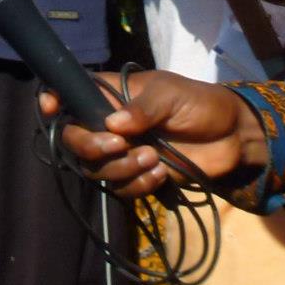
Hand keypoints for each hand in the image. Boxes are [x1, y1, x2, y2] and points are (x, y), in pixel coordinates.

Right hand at [39, 69, 269, 199]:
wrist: (233, 137)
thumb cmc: (199, 103)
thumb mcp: (171, 95)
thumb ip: (143, 108)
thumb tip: (112, 124)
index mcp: (110, 95)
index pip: (69, 95)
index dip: (52, 101)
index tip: (52, 110)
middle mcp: (108, 124)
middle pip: (73, 140)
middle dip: (90, 147)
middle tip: (119, 147)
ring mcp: (122, 152)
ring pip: (95, 169)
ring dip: (120, 169)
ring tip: (153, 160)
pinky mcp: (138, 176)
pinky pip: (120, 189)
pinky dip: (137, 186)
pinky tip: (160, 175)